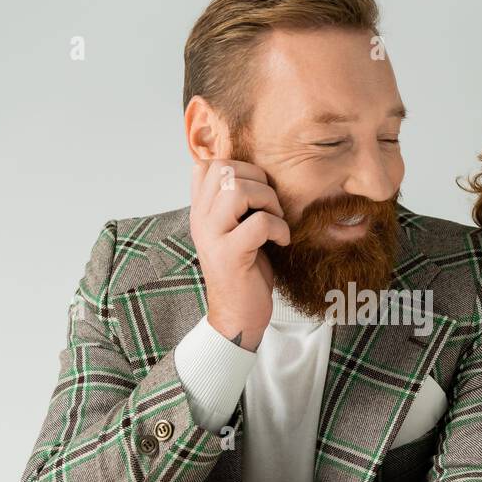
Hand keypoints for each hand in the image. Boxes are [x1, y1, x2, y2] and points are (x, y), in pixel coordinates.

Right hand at [189, 158, 289, 351]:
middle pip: (223, 170)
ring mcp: (212, 237)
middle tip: (271, 206)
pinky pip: (259, 223)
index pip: (207, 166)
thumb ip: (234, 203)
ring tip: (276, 220)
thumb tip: (257, 171)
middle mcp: (200, 220)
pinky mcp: (230, 256)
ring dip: (269, 201)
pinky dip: (279, 228)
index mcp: (200, 211)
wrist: (238, 316)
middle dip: (258, 180)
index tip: (257, 191)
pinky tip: (281, 241)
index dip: (240, 168)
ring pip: (238, 190)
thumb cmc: (245, 270)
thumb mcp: (235, 229)